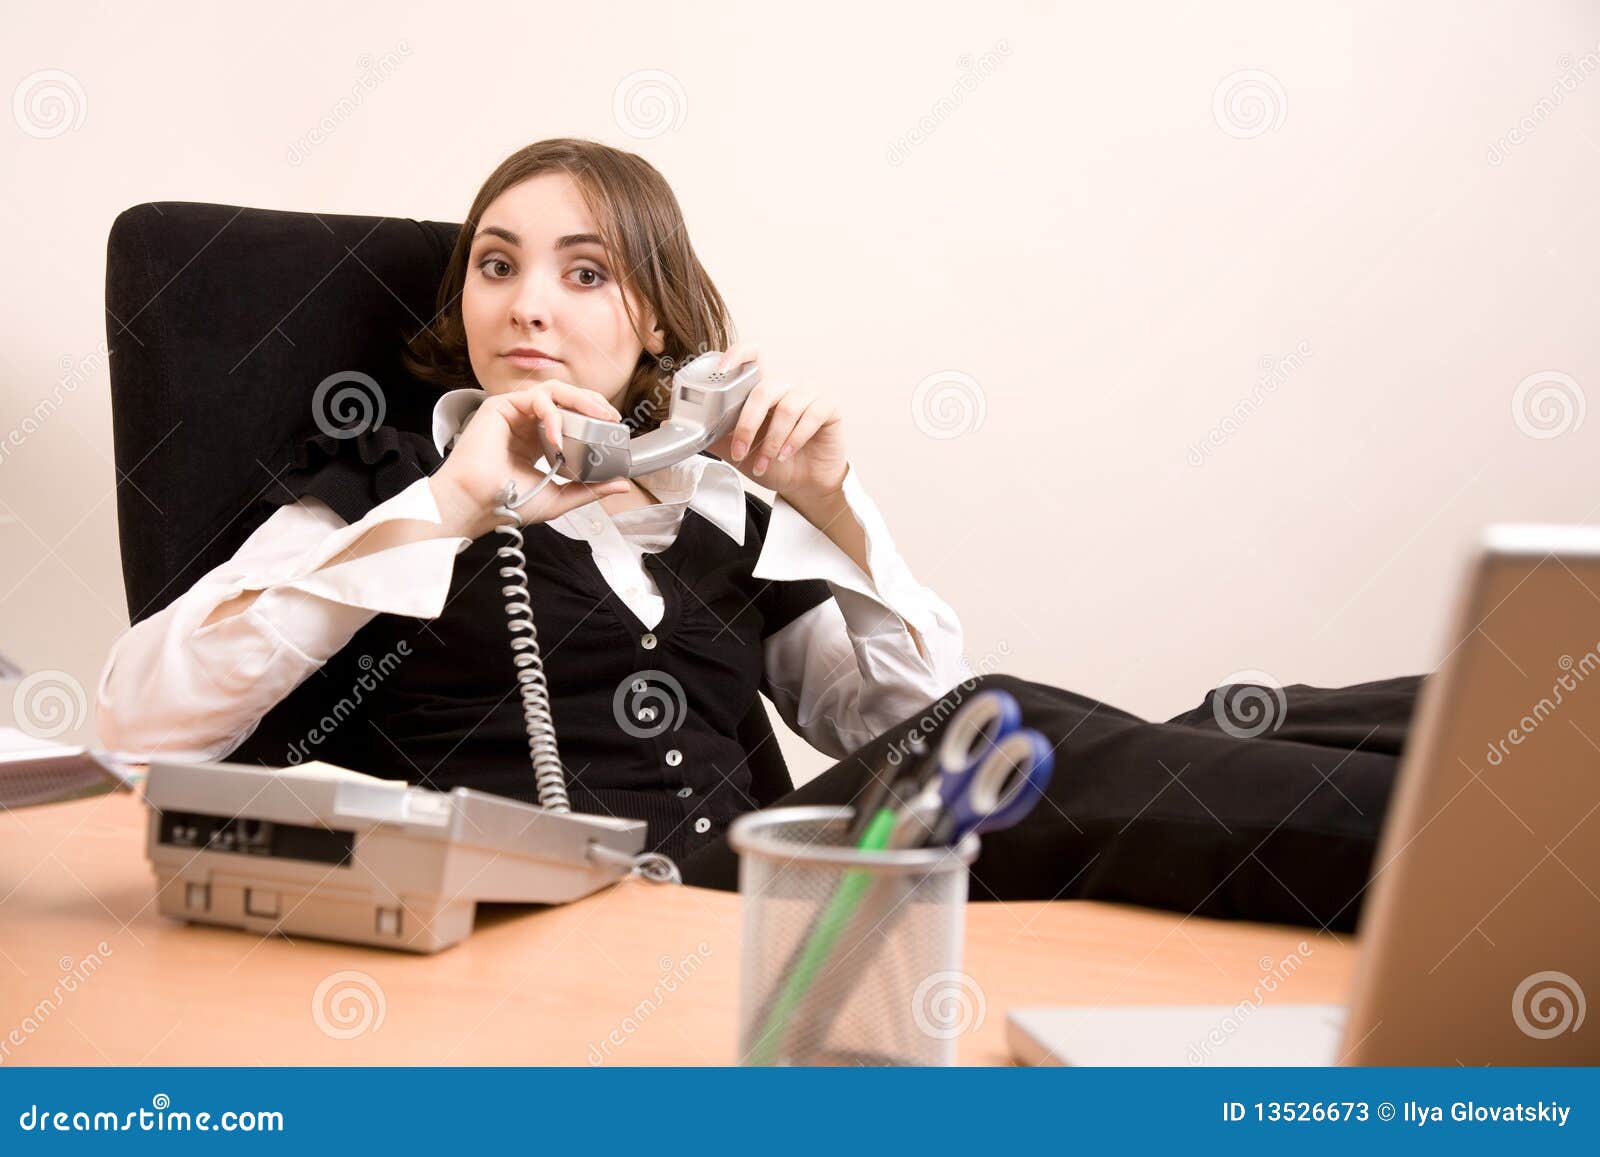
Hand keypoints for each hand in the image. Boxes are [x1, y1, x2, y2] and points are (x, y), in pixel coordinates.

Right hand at [432, 381, 628, 537]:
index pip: (570, 415)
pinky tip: (557, 438)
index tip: (614, 426)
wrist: (479, 505)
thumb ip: (589, 489)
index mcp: (538, 439)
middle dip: (592, 401)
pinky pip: (535, 398)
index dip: (593, 416)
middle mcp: (526, 422)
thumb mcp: (560, 497)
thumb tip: (622, 483)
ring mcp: (513, 412)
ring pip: (553, 390)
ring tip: (597, 417)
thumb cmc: (509, 502)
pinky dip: (552, 414)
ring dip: (579, 400)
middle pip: (565, 397)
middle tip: (611, 416)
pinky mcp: (500, 406)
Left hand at [707, 342, 848, 500]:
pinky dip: (794, 439)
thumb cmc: (773, 461)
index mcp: (761, 389)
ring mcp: (808, 394)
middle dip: (748, 424)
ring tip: (765, 463)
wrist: (804, 483)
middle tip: (739, 450)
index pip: (753, 355)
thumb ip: (715, 436)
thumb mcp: (738, 451)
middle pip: (764, 389)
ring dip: (771, 441)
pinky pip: (811, 416)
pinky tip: (785, 454)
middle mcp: (785, 386)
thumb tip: (678, 427)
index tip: (722, 369)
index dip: (738, 354)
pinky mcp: (828, 407)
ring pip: (787, 407)